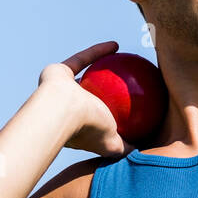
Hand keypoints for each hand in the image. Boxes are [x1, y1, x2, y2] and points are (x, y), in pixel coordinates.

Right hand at [37, 41, 134, 156]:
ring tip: (124, 59)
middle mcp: (67, 108)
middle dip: (105, 89)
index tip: (130, 106)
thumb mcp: (112, 144)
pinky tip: (116, 46)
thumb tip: (140, 151)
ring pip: (85, 75)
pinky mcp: (56, 72)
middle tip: (126, 81)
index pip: (97, 118)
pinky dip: (98, 51)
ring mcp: (60, 90)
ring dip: (103, 66)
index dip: (111, 113)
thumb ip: (125, 147)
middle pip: (90, 95)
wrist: (60, 113)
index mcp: (78, 125)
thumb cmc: (88, 129)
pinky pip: (82, 58)